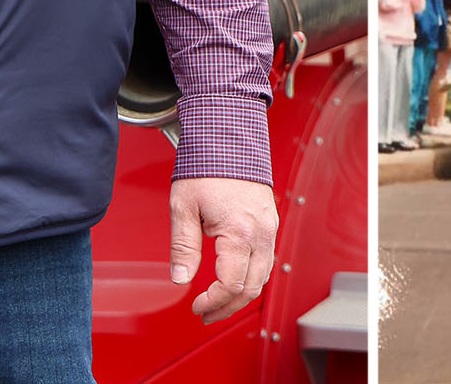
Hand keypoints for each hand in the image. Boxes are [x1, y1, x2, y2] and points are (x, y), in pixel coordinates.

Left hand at [169, 176, 278, 323]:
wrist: (228, 137)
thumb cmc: (206, 166)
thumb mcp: (184, 207)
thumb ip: (183, 246)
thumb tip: (180, 279)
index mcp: (240, 232)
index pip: (231, 285)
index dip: (212, 303)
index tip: (196, 306)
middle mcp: (261, 232)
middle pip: (252, 288)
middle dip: (227, 307)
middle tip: (205, 314)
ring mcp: (270, 227)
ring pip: (263, 276)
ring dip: (241, 295)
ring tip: (218, 302)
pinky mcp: (270, 221)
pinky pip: (267, 260)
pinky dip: (251, 276)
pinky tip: (233, 279)